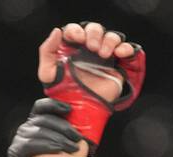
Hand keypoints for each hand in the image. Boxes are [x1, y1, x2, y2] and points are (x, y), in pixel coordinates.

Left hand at [36, 22, 145, 149]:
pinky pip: (126, 50)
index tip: (78, 39)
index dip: (77, 30)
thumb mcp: (47, 73)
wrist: (81, 110)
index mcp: (72, 49)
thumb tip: (57, 31)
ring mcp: (104, 58)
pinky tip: (119, 54)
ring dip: (109, 41)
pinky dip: (125, 48)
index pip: (76, 29)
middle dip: (94, 34)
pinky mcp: (117, 67)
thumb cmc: (63, 94)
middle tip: (92, 48)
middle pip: (95, 29)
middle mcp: (88, 50)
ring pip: (111, 37)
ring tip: (103, 55)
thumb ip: (47, 50)